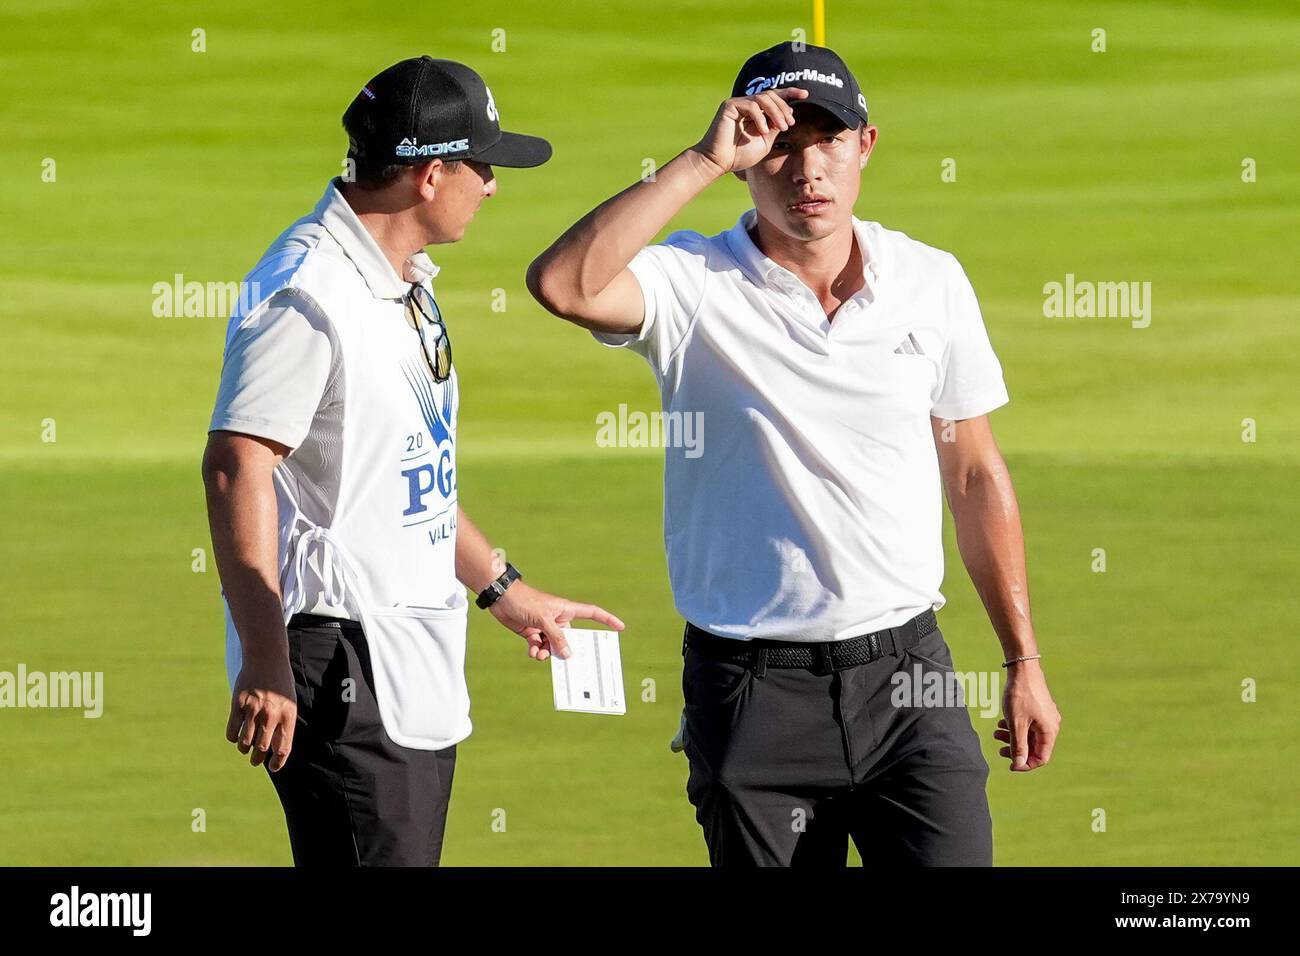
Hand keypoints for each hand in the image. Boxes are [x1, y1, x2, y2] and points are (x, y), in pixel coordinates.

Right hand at [225, 653, 296, 771]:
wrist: (266, 658)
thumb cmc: (280, 683)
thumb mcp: (289, 702)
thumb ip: (284, 724)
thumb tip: (277, 750)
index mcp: (288, 715)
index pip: (283, 748)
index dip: (278, 762)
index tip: (273, 768)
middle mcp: (272, 714)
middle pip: (262, 748)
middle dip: (258, 759)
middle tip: (255, 760)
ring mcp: (254, 709)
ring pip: (245, 743)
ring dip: (244, 749)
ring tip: (246, 747)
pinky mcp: (238, 704)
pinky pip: (232, 731)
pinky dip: (233, 737)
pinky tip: (236, 735)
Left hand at [487, 580, 624, 660]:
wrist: (501, 598)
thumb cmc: (525, 601)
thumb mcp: (543, 620)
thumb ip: (556, 638)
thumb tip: (568, 655)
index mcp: (566, 610)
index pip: (592, 613)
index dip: (607, 619)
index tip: (620, 627)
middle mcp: (558, 619)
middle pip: (570, 638)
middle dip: (567, 650)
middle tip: (569, 664)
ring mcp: (545, 626)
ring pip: (553, 646)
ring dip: (548, 653)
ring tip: (540, 654)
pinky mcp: (532, 632)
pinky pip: (540, 647)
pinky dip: (537, 651)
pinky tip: (532, 652)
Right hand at [690, 87, 809, 174]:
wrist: (718, 162)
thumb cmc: (739, 155)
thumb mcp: (765, 141)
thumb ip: (775, 126)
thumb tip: (788, 113)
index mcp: (756, 112)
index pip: (774, 97)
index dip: (790, 93)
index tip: (806, 94)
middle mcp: (747, 104)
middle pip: (772, 95)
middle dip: (784, 108)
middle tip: (789, 124)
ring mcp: (738, 103)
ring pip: (764, 98)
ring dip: (776, 112)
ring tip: (781, 127)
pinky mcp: (729, 106)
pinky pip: (751, 105)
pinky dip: (761, 118)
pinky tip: (763, 130)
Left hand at [995, 660, 1060, 770]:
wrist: (1023, 669)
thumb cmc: (1020, 696)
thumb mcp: (1016, 724)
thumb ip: (1018, 745)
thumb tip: (1019, 765)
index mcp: (1049, 731)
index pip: (1041, 758)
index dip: (1025, 764)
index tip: (1009, 764)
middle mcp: (1051, 725)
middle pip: (1035, 747)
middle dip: (1016, 749)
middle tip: (999, 749)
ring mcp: (1046, 717)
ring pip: (1029, 735)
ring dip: (1012, 737)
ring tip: (996, 732)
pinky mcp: (1039, 709)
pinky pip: (1029, 724)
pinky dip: (1016, 726)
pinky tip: (1001, 721)